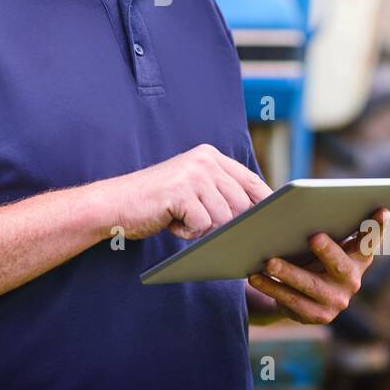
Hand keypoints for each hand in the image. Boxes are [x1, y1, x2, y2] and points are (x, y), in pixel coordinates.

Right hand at [96, 143, 271, 240]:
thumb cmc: (156, 203)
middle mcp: (205, 160)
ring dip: (205, 229)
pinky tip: (171, 222)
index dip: (266, 205)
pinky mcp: (181, 192)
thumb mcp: (192, 189)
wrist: (115, 205)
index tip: (274, 222)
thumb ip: (221, 193)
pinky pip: (203, 226)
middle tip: (205, 227)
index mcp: (210, 156)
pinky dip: (188, 233)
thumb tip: (259, 217)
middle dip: (229, 224)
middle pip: (242, 205)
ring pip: (224, 218)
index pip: (252, 181)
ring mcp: (193, 174)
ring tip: (181, 219)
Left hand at [246, 206, 389, 324]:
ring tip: (268, 261)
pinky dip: (272, 288)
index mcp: (358, 257)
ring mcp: (336, 301)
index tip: (380, 209)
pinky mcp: (317, 316)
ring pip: (310, 285)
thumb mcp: (324, 244)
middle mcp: (352, 280)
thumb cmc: (312, 257)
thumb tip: (303, 208)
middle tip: (313, 236)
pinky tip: (255, 277)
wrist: (300, 295)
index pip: (370, 241)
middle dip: (328, 250)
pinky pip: (291, 301)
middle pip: (341, 265)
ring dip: (288, 272)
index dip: (376, 228)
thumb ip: (325, 229)